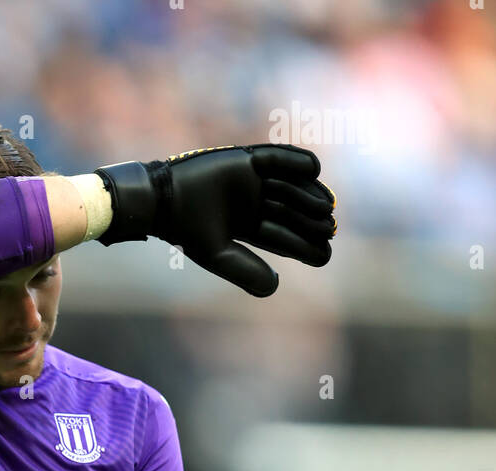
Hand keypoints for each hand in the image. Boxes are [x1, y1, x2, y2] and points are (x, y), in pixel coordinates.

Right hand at [94, 143, 335, 295]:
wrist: (165, 200)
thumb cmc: (187, 231)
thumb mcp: (220, 256)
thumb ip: (246, 271)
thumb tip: (276, 287)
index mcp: (248, 226)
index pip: (284, 237)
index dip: (305, 247)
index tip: (325, 256)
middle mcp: (254, 203)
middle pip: (292, 212)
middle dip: (312, 222)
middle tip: (331, 231)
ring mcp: (252, 180)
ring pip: (290, 187)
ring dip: (310, 196)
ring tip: (327, 207)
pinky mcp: (248, 160)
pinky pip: (279, 158)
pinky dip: (296, 161)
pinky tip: (314, 171)